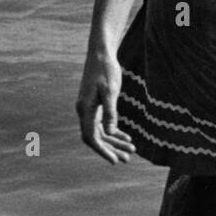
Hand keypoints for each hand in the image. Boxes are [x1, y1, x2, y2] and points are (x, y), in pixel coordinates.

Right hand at [76, 49, 136, 164]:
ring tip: (131, 151)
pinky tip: (127, 138)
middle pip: (97, 137)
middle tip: (127, 159)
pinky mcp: (96, 105)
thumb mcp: (110, 91)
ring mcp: (89, 109)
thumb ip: (110, 112)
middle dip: (111, 149)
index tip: (114, 161)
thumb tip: (110, 133)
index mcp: (85, 109)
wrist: (101, 53)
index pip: (91, 137)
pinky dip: (115, 132)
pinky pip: (104, 124)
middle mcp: (84, 111)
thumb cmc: (106, 70)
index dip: (102, 150)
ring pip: (101, 132)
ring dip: (115, 142)